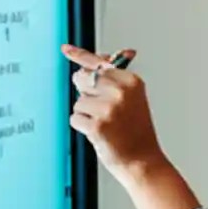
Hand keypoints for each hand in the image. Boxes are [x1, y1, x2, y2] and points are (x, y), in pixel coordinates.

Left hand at [61, 44, 165, 185]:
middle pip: (83, 79)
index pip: (100, 63)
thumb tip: (100, 59)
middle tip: (101, 108)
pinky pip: (75, 118)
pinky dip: (83, 127)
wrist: (143, 160)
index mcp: (131, 81)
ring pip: (78, 101)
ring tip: (106, 124)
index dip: (80, 55)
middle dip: (85, 92)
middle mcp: (121, 91)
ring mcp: (109, 108)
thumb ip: (114, 79)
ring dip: (86, 114)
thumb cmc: (135, 131)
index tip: (64, 48)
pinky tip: (100, 133)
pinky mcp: (97, 125)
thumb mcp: (133, 99)